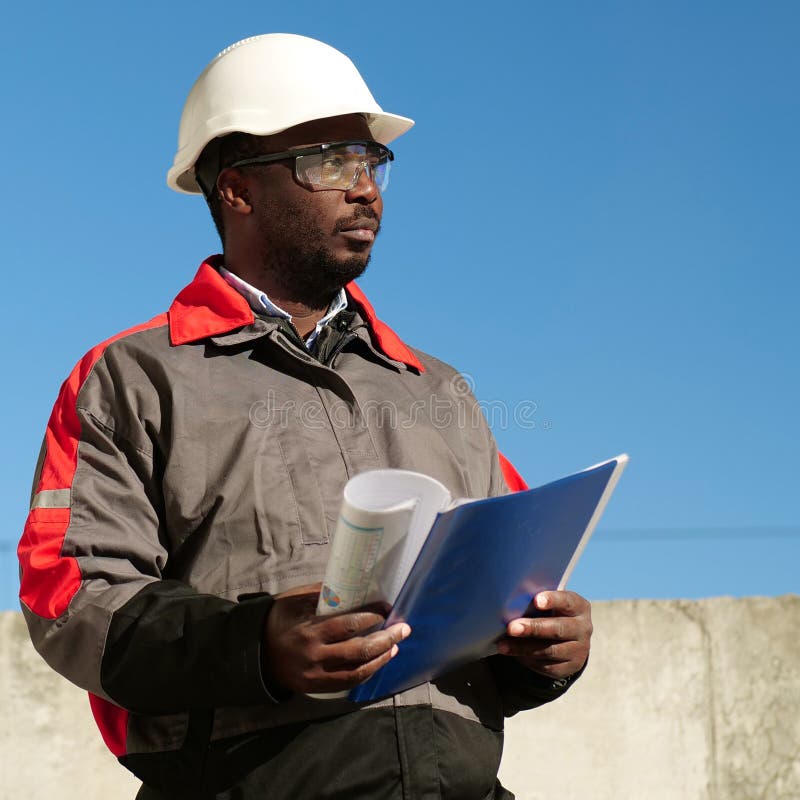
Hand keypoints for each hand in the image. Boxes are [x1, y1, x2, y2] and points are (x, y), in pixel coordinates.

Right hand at [263, 583, 410, 693]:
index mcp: (310, 630)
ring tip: (396, 645)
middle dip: (386, 638)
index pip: (349, 625)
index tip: (387, 608)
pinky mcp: (317, 687)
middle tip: (403, 628)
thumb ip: (320, 593)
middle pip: (359, 650)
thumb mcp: (293, 601)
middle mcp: (316, 655)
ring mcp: (317, 674)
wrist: (256, 654)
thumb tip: (351, 585)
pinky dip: (367, 672)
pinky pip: (348, 682)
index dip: (372, 617)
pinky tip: (379, 662)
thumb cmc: (278, 621)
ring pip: (357, 670)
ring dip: (381, 658)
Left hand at [496, 590, 591, 679]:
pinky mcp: (570, 667)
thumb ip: (538, 602)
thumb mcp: (550, 604)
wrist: (568, 639)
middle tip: (512, 628)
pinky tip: (512, 654)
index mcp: (579, 607)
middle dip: (533, 628)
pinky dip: (527, 660)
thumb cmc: (552, 613)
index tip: (536, 601)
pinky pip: (547, 665)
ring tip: (503, 645)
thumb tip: (512, 603)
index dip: (553, 600)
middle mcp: (583, 629)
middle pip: (558, 629)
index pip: (568, 602)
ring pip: (550, 650)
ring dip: (523, 647)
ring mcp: (579, 650)